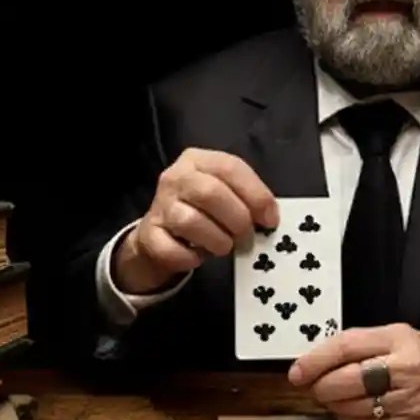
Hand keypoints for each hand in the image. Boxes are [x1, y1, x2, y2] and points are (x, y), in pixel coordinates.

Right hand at [115, 148, 277, 292]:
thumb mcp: (225, 194)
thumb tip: (269, 217)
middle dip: (237, 219)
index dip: (256, 194)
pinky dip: (190, 258)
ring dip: (217, 240)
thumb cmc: (203, 211)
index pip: (230, 167)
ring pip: (190, 221)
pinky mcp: (149, 235)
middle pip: (210, 193)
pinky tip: (198, 257)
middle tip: (247, 237)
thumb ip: (246, 199)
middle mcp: (176, 177)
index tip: (270, 219)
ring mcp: (159, 206)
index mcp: (199, 160)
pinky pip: (171, 250)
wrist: (161, 233)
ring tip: (225, 247)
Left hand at [288, 323, 419, 419]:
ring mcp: (407, 401)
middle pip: (346, 381)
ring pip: (351, 407)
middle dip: (321, 386)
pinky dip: (347, 419)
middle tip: (314, 384)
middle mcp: (406, 370)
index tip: (297, 371)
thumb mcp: (395, 335)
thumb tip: (314, 363)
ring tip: (333, 395)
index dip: (316, 360)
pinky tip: (348, 409)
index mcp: (400, 340)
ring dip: (332, 404)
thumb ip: (357, 345)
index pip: (347, 348)